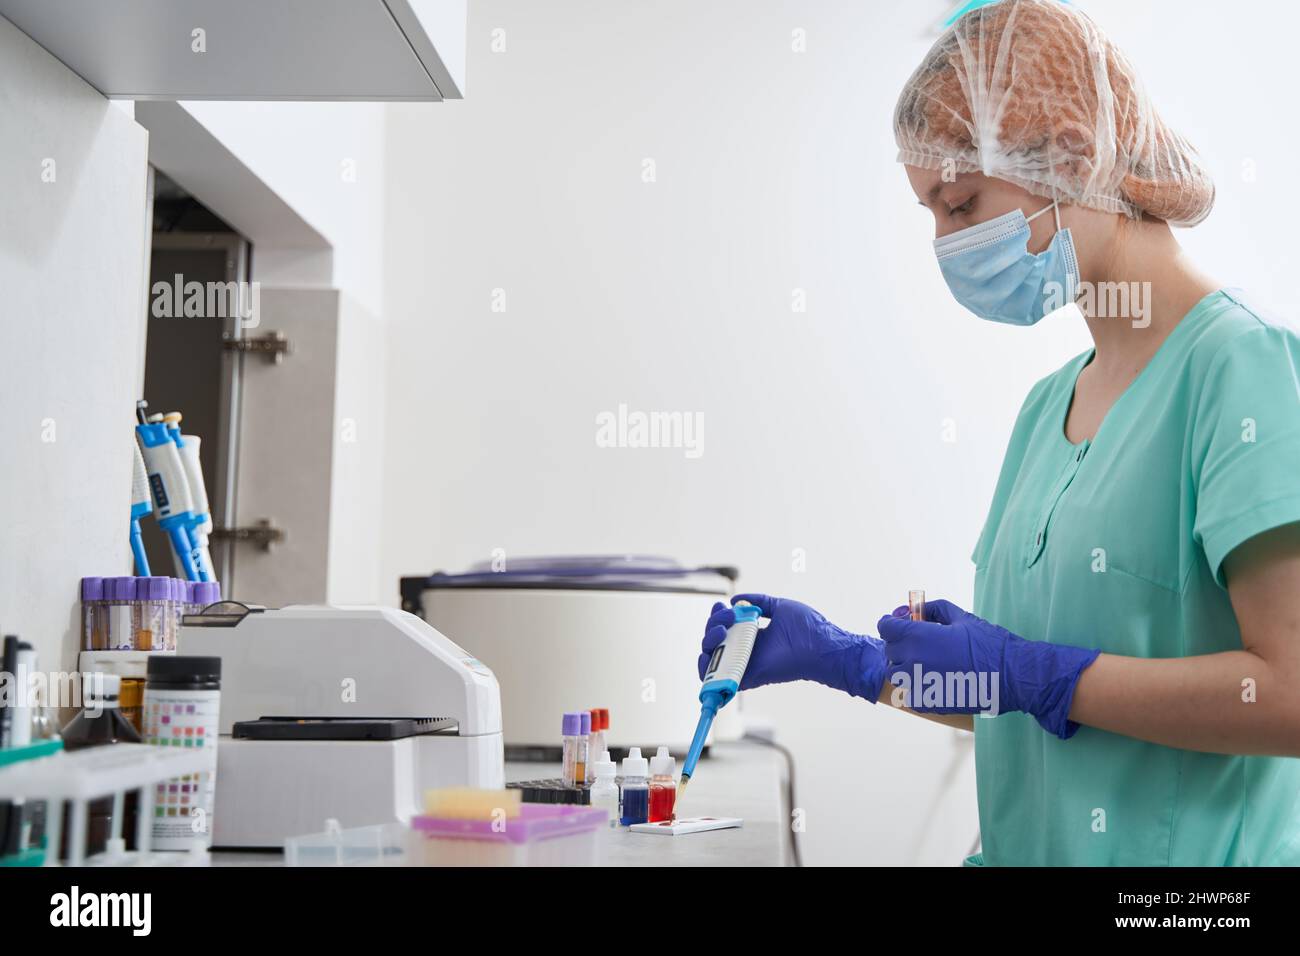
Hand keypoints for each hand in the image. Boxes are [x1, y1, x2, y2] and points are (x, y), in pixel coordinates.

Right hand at [699, 593, 886, 700]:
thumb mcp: (779, 606)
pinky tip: (708, 654)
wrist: (820, 645)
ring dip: (707, 641)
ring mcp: (744, 664)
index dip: (716, 616)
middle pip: (713, 640)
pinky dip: (705, 670)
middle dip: (712, 624)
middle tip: (727, 617)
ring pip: (710, 657)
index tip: (721, 605)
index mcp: (752, 634)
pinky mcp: (746, 677)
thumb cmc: (807, 627)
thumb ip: (759, 601)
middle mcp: (745, 649)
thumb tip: (737, 599)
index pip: (724, 626)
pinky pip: (717, 679)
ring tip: (722, 631)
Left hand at [876, 598, 1099, 738]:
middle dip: (902, 645)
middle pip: (890, 650)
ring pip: (896, 674)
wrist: (1012, 675)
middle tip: (923, 645)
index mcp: (918, 636)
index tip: (901, 626)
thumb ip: (934, 609)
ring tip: (929, 665)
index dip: (893, 624)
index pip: (885, 626)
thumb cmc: (989, 643)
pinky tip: (937, 682)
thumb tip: (917, 609)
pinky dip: (918, 687)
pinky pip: (909, 694)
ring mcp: (917, 684)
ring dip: (906, 667)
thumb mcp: (961, 617)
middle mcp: (912, 659)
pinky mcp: (926, 703)